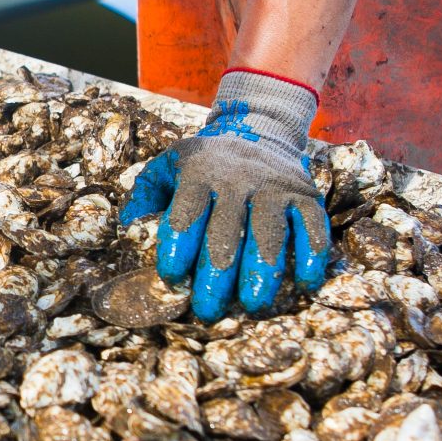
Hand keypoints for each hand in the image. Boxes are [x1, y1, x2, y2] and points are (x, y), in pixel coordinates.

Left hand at [119, 70, 330, 320]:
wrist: (259, 130)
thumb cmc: (204, 163)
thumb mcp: (166, 167)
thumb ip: (144, 197)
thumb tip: (129, 229)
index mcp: (198, 174)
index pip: (185, 213)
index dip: (177, 248)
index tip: (171, 278)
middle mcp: (237, 179)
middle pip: (226, 231)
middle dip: (215, 275)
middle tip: (207, 310)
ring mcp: (274, 187)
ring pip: (269, 232)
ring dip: (262, 271)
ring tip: (253, 305)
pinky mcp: (305, 195)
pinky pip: (312, 226)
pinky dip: (311, 256)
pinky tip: (304, 284)